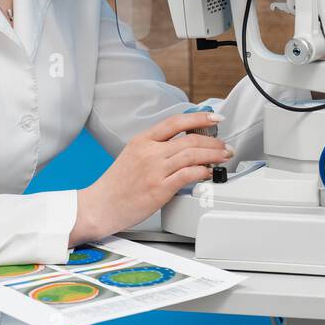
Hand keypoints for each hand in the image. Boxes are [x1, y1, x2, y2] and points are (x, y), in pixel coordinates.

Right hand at [70, 111, 231, 244]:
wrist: (99, 207)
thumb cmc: (116, 185)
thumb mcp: (132, 155)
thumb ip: (156, 148)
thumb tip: (183, 147)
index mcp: (142, 140)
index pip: (175, 122)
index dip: (199, 117)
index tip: (215, 117)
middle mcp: (149, 152)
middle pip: (190, 139)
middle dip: (213, 141)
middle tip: (225, 145)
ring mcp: (155, 170)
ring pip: (193, 155)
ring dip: (213, 155)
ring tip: (222, 157)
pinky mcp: (160, 189)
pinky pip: (188, 175)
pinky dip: (203, 171)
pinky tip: (208, 172)